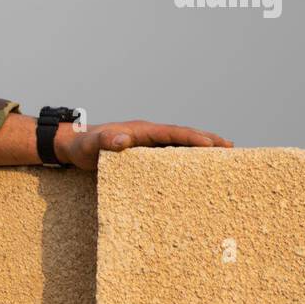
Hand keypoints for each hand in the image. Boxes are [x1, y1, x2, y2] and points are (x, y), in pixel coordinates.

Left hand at [55, 120, 232, 170]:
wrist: (72, 147)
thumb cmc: (80, 147)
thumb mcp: (89, 146)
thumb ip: (103, 141)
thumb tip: (122, 139)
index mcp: (141, 131)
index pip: (173, 133)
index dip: (193, 138)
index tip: (214, 145)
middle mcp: (148, 135)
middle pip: (183, 136)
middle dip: (207, 140)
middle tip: (232, 148)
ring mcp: (148, 145)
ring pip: (180, 146)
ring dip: (201, 151)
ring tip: (225, 159)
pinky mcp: (144, 156)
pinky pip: (170, 157)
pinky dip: (186, 160)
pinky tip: (197, 172)